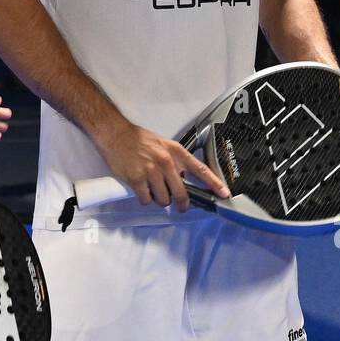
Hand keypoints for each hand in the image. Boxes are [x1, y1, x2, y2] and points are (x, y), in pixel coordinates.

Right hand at [91, 120, 229, 209]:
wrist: (116, 134)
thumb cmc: (138, 139)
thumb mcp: (163, 144)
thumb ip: (175, 160)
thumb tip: (183, 178)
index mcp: (175, 152)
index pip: (200, 169)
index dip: (214, 183)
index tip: (223, 193)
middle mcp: (166, 162)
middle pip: (181, 193)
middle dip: (182, 204)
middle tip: (180, 206)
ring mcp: (151, 171)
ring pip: (163, 199)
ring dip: (159, 199)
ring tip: (152, 190)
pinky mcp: (137, 179)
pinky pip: (146, 199)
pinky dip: (145, 199)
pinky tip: (142, 190)